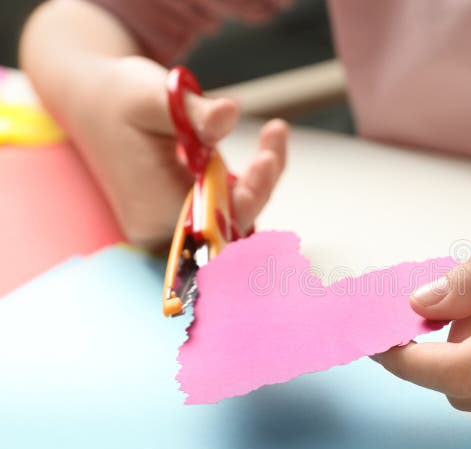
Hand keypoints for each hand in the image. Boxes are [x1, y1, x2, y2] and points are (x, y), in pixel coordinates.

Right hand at [71, 57, 286, 247]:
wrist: (95, 101)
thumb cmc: (119, 98)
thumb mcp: (152, 97)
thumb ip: (193, 111)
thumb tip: (229, 114)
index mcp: (154, 213)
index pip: (216, 222)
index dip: (249, 196)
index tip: (267, 159)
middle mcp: (168, 229)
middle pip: (234, 222)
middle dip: (261, 183)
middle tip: (276, 133)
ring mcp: (181, 222)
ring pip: (239, 214)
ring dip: (262, 179)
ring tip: (275, 133)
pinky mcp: (193, 210)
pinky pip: (234, 204)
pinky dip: (254, 179)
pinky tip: (269, 144)